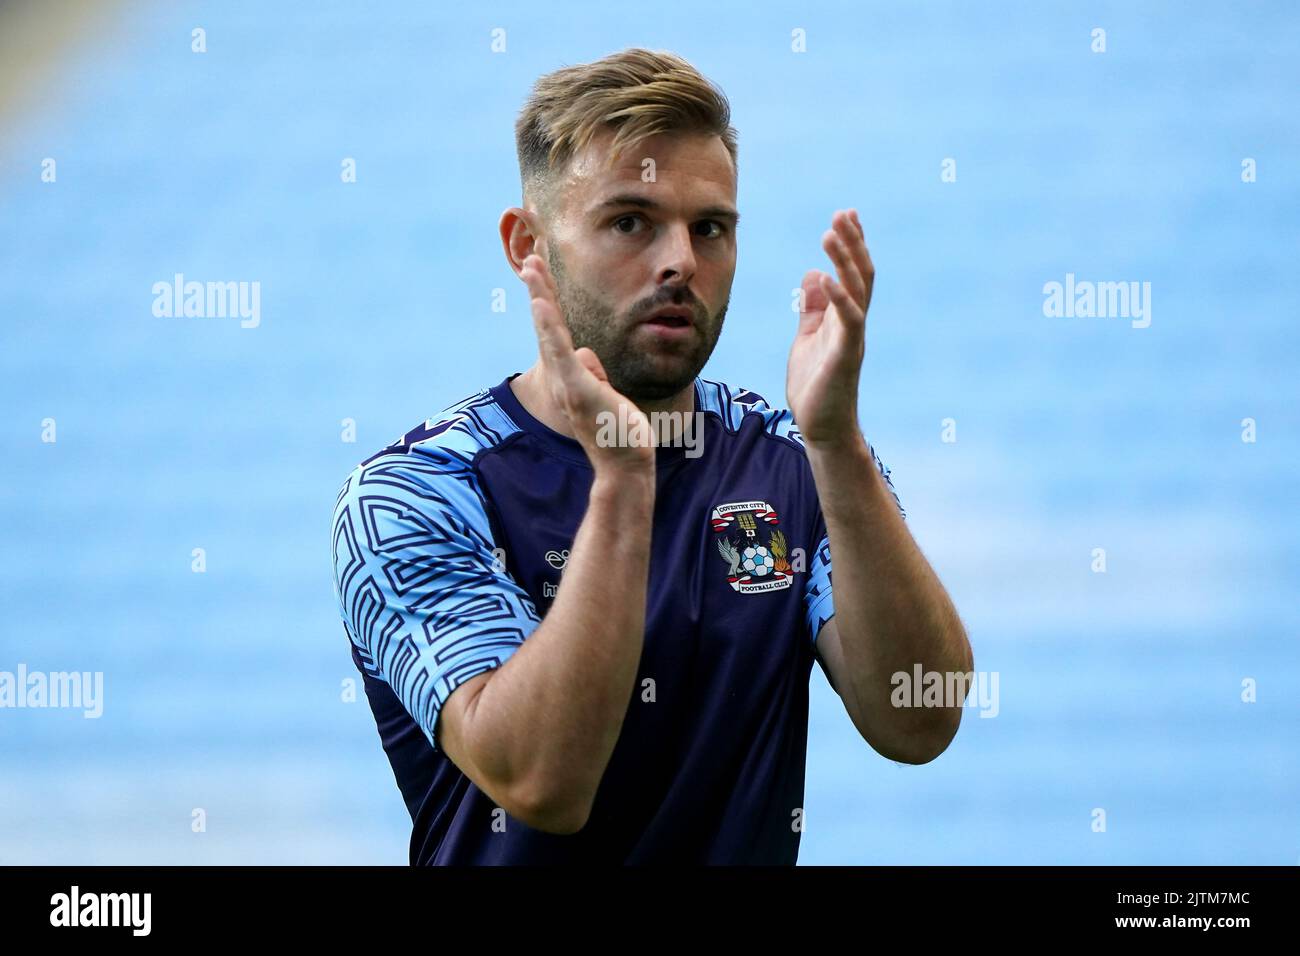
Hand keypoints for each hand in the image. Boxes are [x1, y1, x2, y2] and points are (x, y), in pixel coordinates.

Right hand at [520, 253, 655, 474]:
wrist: (624, 465)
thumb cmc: (618, 432)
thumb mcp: (607, 394)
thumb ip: (594, 372)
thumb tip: (586, 352)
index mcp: (570, 376)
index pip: (558, 331)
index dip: (549, 301)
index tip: (542, 273)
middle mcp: (562, 378)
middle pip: (548, 326)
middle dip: (540, 290)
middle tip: (530, 258)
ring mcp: (567, 383)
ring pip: (550, 333)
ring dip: (541, 298)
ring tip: (532, 268)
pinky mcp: (576, 389)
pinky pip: (560, 353)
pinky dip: (549, 327)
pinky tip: (541, 305)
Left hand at [786, 209, 873, 447]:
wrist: (821, 427)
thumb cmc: (815, 386)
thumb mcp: (807, 339)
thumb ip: (811, 308)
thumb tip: (811, 274)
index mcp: (844, 318)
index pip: (853, 274)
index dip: (850, 245)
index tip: (844, 216)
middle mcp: (853, 324)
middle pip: (860, 275)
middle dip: (852, 243)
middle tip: (843, 214)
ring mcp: (852, 339)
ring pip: (857, 292)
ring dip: (845, 261)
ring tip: (831, 233)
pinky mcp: (846, 355)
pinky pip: (848, 321)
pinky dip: (837, 297)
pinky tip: (824, 276)